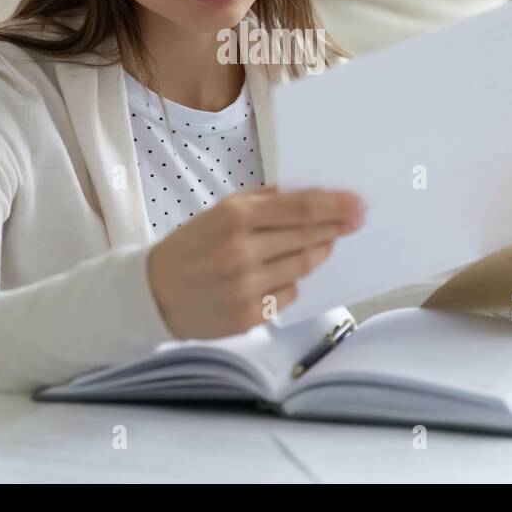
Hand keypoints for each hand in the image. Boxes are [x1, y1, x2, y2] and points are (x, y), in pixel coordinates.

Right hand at [147, 185, 365, 339]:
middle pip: (309, 237)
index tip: (358, 204)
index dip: (335, 205)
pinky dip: (289, 282)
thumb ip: (262, 201)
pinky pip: (288, 295)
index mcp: (235, 218)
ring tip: (322, 244)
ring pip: (303, 267)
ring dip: (317, 253)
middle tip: (356, 220)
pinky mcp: (249, 316)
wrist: (153, 293)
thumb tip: (306, 195)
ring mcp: (247, 287)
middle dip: (337, 227)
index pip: (301, 209)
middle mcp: (243, 252)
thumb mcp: (219, 212)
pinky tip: (277, 275)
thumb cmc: (190, 247)